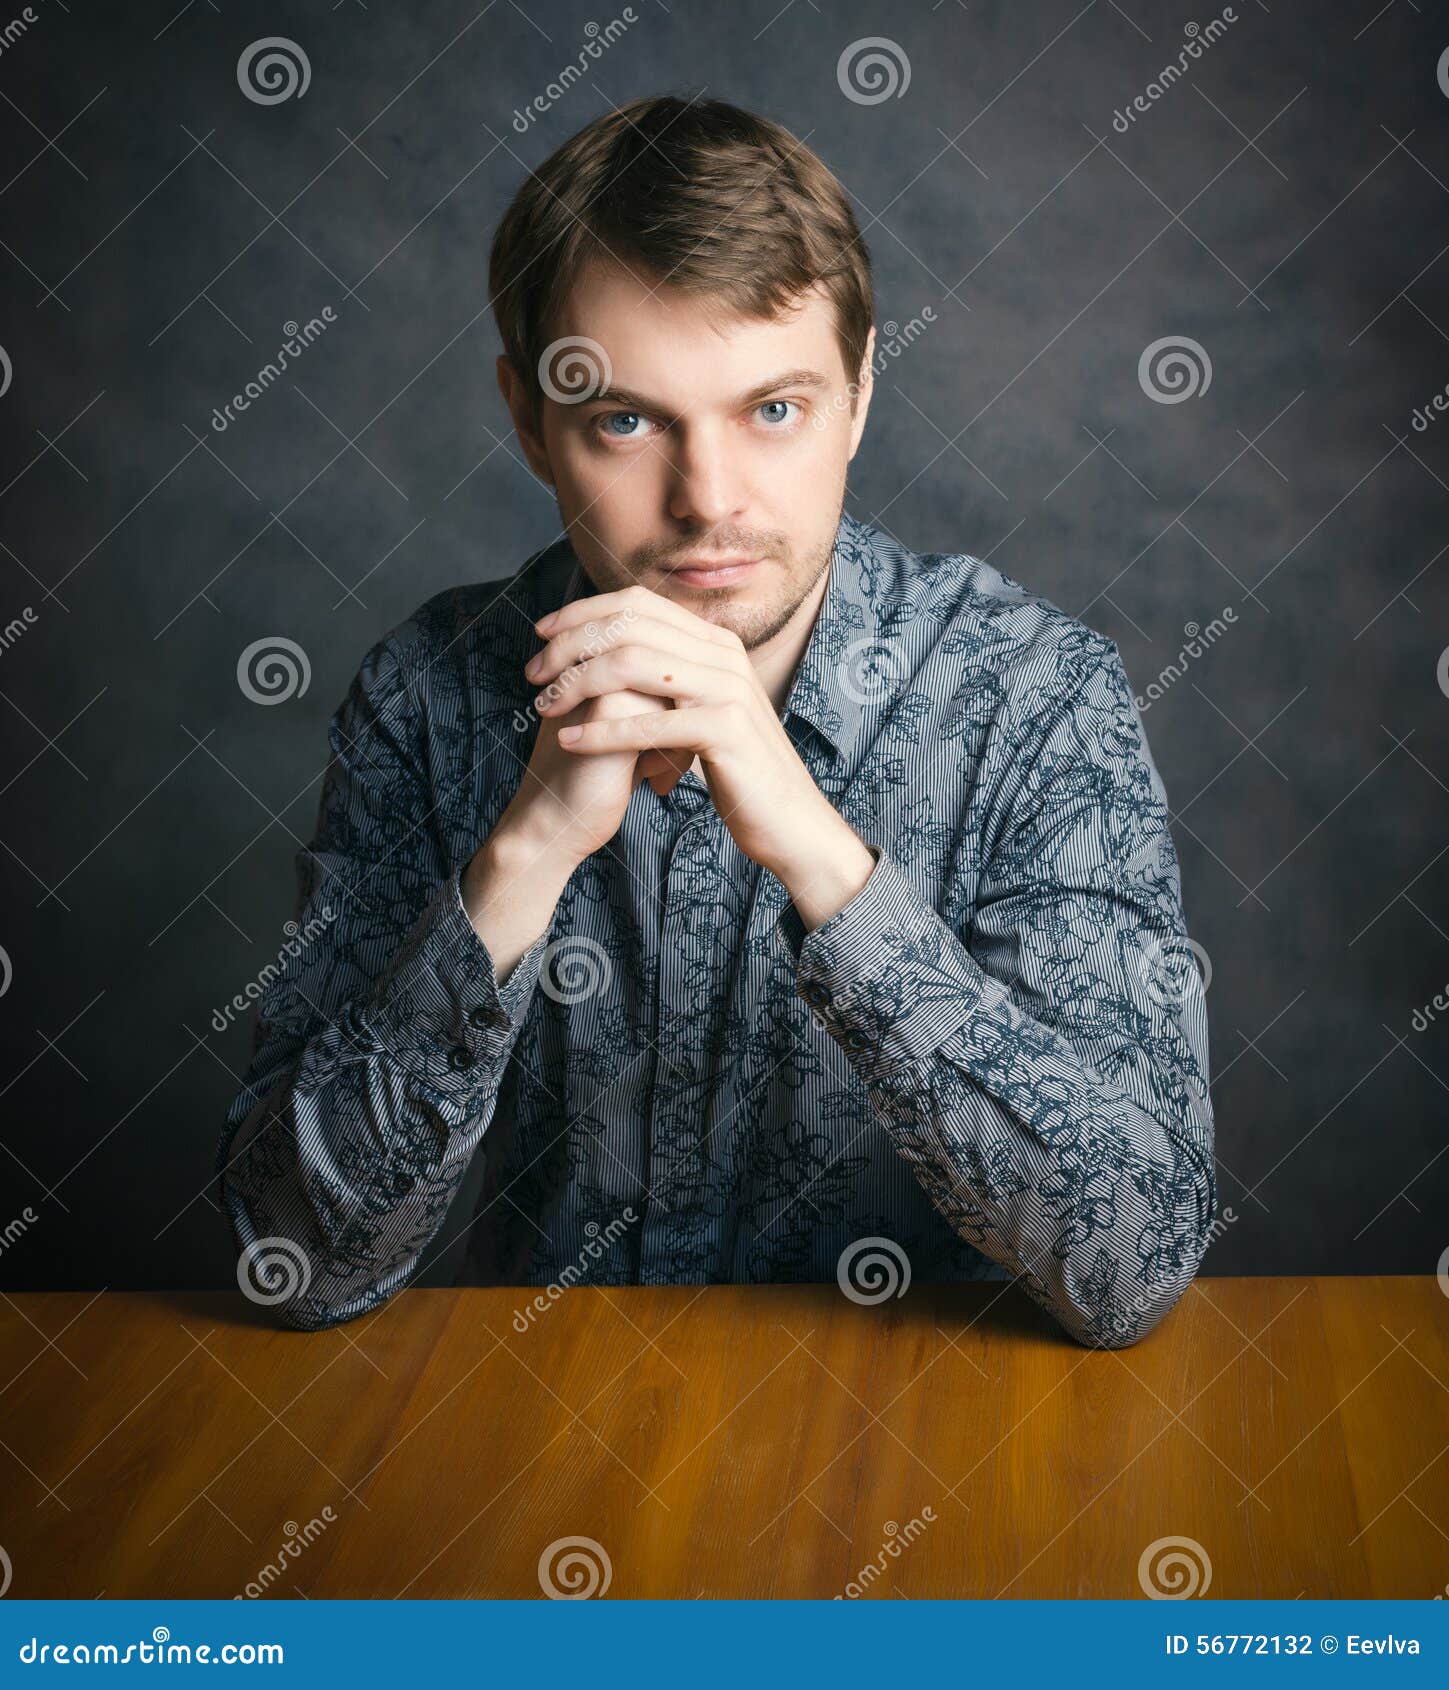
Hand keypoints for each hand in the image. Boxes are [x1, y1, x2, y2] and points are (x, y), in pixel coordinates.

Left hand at [525, 584, 876, 921]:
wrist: (789, 818)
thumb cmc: (737, 768)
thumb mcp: (703, 708)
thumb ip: (671, 675)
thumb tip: (619, 650)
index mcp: (715, 642)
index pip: (637, 604)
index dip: (583, 612)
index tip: (541, 633)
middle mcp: (723, 655)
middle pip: (629, 626)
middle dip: (570, 646)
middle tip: (533, 674)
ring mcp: (727, 690)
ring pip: (633, 665)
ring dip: (578, 683)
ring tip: (544, 706)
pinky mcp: (724, 730)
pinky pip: (648, 723)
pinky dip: (602, 730)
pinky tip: (569, 740)